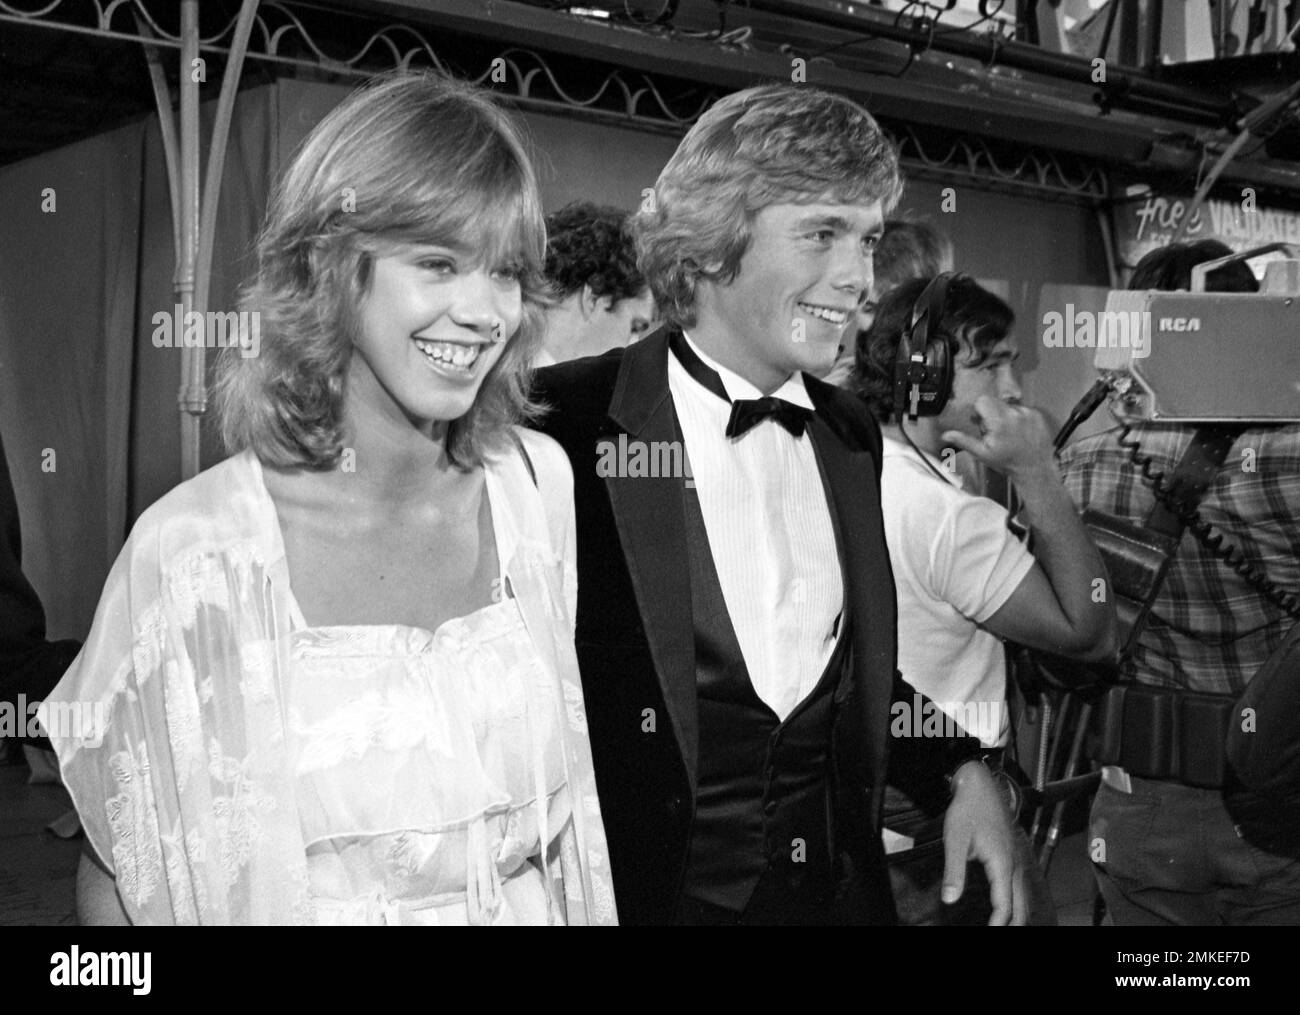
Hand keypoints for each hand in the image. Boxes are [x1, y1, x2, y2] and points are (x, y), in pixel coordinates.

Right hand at [941, 396, 1053, 481]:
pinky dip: (1019, 418)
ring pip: (1009, 406)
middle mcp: (1015, 414)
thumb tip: (946, 435)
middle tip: (994, 431)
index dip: (979, 410)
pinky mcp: (1038, 415)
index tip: (981, 421)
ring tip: (1009, 434)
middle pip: (996, 402)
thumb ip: (964, 440)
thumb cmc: (1007, 462)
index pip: (983, 400)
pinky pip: (1023, 410)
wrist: (1034, 468)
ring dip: (1006, 416)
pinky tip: (1020, 433)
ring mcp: (1028, 413)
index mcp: (999, 421)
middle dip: (991, 414)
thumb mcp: (982, 453)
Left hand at [941, 760, 1027, 925]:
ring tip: (1002, 926)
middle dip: (1013, 925)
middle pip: (1021, 907)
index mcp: (1002, 865)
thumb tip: (950, 899)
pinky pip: (1020, 886)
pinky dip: (1016, 902)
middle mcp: (1014, 865)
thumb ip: (954, 871)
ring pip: (1023, 897)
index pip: (1005, 906)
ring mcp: (1016, 859)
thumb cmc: (967, 810)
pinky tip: (1005, 906)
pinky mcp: (1013, 855)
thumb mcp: (955, 840)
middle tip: (996, 932)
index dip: (997, 925)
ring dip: (1016, 916)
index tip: (988, 933)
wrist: (981, 785)